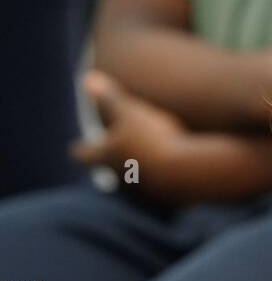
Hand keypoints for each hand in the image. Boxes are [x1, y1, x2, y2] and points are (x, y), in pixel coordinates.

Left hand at [69, 70, 187, 199]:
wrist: (184, 174)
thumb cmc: (152, 140)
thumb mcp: (129, 113)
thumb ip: (109, 98)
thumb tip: (87, 78)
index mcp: (106, 156)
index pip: (83, 154)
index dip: (81, 149)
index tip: (78, 148)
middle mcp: (118, 179)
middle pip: (107, 171)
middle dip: (110, 164)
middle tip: (114, 155)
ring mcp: (140, 193)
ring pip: (131, 183)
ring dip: (136, 174)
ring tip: (147, 163)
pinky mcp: (162, 202)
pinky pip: (156, 192)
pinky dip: (159, 183)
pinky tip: (170, 175)